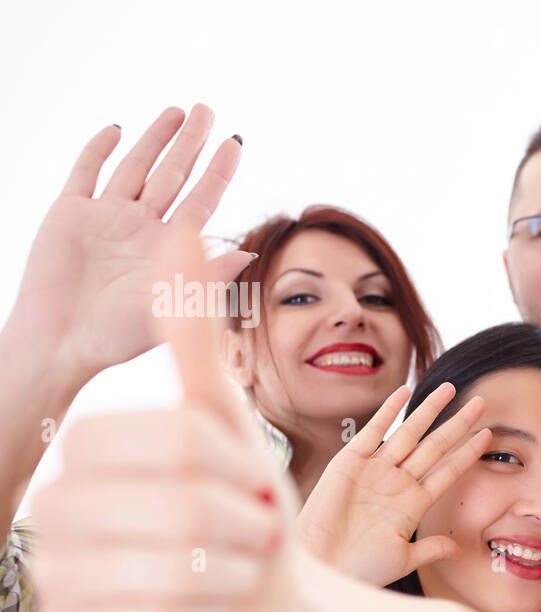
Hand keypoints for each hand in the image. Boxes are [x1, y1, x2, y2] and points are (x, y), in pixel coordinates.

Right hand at [9, 105, 252, 385]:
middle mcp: (142, 227)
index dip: (219, 170)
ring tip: (176, 112)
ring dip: (155, 139)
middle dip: (191, 142)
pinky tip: (117, 130)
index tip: (236, 142)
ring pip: (136, 167)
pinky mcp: (70, 213)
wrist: (62, 342)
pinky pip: (86, 173)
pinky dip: (99, 150)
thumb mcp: (173, 305)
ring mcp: (106, 217)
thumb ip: (209, 276)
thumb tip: (249, 253)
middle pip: (172, 174)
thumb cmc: (120, 335)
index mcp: (171, 247)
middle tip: (208, 110)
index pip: (203, 199)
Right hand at [30, 230, 293, 611]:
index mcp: (86, 446)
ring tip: (235, 574)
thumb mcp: (230, 419)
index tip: (256, 487)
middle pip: (178, 511)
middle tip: (254, 538)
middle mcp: (55, 511)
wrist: (262, 596)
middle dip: (244, 528)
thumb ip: (194, 338)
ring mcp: (57, 581)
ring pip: (172, 576)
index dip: (236, 468)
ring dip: (234, 577)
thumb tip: (182, 235)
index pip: (175, 442)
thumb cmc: (247, 504)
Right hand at [297, 385, 490, 587]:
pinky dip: (388, 411)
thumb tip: (460, 550)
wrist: (321, 567)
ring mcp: (375, 470)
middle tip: (480, 403)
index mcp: (413, 505)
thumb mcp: (403, 559)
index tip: (488, 436)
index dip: (468, 453)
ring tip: (450, 388)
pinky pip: (373, 431)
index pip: (448, 472)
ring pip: (409, 433)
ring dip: (429, 410)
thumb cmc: (359, 568)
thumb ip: (431, 549)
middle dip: (458, 425)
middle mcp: (397, 483)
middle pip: (435, 447)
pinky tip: (405, 391)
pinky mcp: (349, 462)